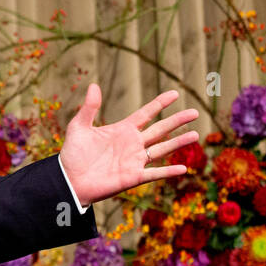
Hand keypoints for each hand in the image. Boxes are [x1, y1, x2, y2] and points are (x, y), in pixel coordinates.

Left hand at [59, 85, 199, 206]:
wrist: (69, 180)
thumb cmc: (73, 154)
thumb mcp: (79, 127)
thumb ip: (89, 108)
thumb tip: (93, 85)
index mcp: (122, 130)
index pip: (146, 113)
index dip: (160, 103)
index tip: (175, 94)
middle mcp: (132, 144)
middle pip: (160, 129)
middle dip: (177, 121)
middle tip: (195, 112)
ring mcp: (134, 161)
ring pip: (162, 149)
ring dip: (178, 143)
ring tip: (196, 134)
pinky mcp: (133, 177)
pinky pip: (155, 174)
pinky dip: (168, 172)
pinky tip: (184, 169)